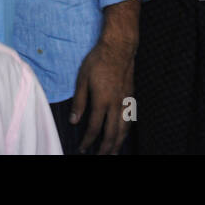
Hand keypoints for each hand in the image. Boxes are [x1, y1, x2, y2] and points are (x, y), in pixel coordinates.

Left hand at [70, 37, 135, 153]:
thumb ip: (79, 102)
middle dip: (105, 148)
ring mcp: (126, 101)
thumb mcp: (82, 79)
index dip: (88, 141)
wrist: (119, 47)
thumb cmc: (98, 61)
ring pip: (124, 129)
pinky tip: (123, 134)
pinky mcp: (131, 96)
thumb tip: (74, 121)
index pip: (95, 128)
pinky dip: (126, 131)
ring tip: (113, 152)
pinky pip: (130, 120)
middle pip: (112, 133)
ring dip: (118, 143)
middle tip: (99, 156)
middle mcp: (116, 104)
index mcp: (102, 101)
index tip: (82, 148)